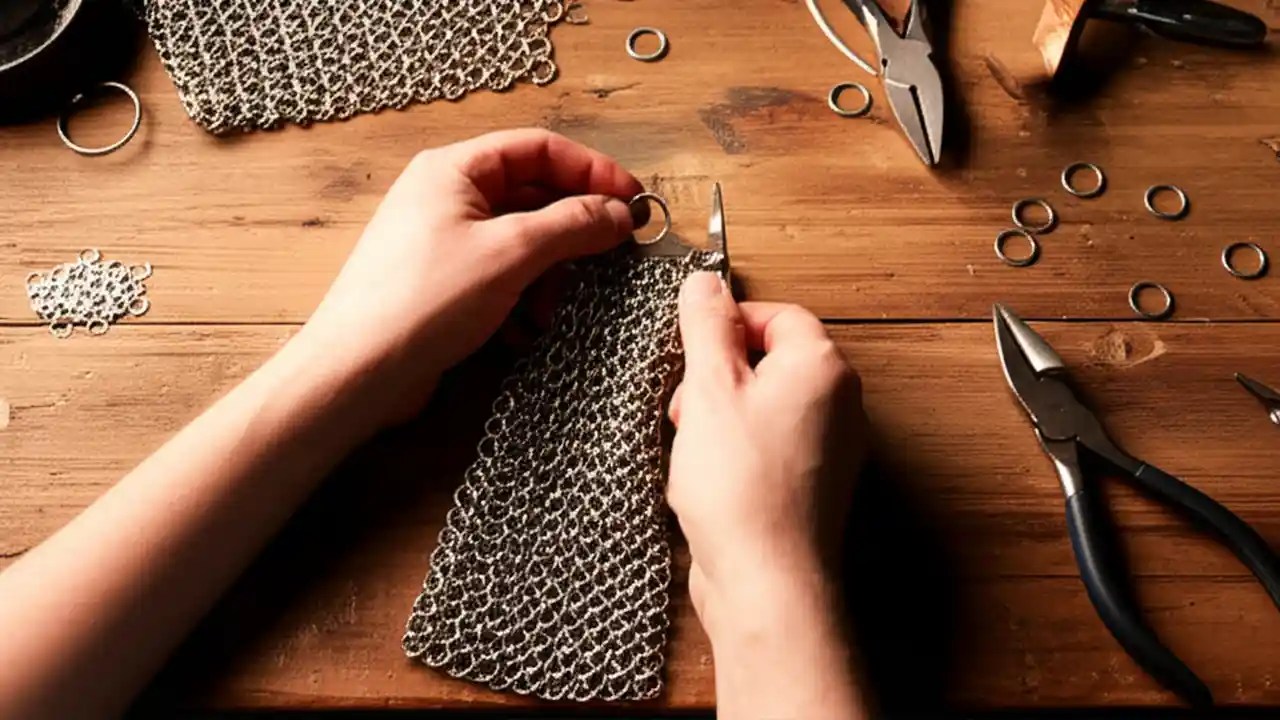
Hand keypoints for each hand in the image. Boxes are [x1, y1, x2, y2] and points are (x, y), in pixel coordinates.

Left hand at [295, 129, 642, 429]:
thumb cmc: (424, 300)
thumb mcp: (510, 254)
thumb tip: (619, 213)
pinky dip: (521, 301)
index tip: (633, 201)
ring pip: (521, 243)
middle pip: (533, 196)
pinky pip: (501, 278)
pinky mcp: (443, 286)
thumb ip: (572, 226)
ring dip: (548, 277)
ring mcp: (443, 242)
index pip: (539, 149)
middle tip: (608, 261)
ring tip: (548, 311)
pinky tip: (522, 331)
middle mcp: (446, 197)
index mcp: (454, 169)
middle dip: (571, 233)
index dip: (592, 170)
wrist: (357, 372)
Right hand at [666, 273, 866, 635]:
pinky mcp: (811, 486)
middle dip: (717, 379)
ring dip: (719, 419)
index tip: (693, 344)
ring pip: (763, 406)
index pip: (777, 315)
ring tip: (694, 449)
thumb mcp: (709, 388)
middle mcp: (838, 403)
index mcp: (822, 366)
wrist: (767, 580)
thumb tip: (706, 284)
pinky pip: (767, 447)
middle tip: (689, 405)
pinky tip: (707, 481)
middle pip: (769, 361)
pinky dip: (733, 454)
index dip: (728, 325)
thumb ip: (707, 326)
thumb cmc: (744, 488)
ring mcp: (830, 448)